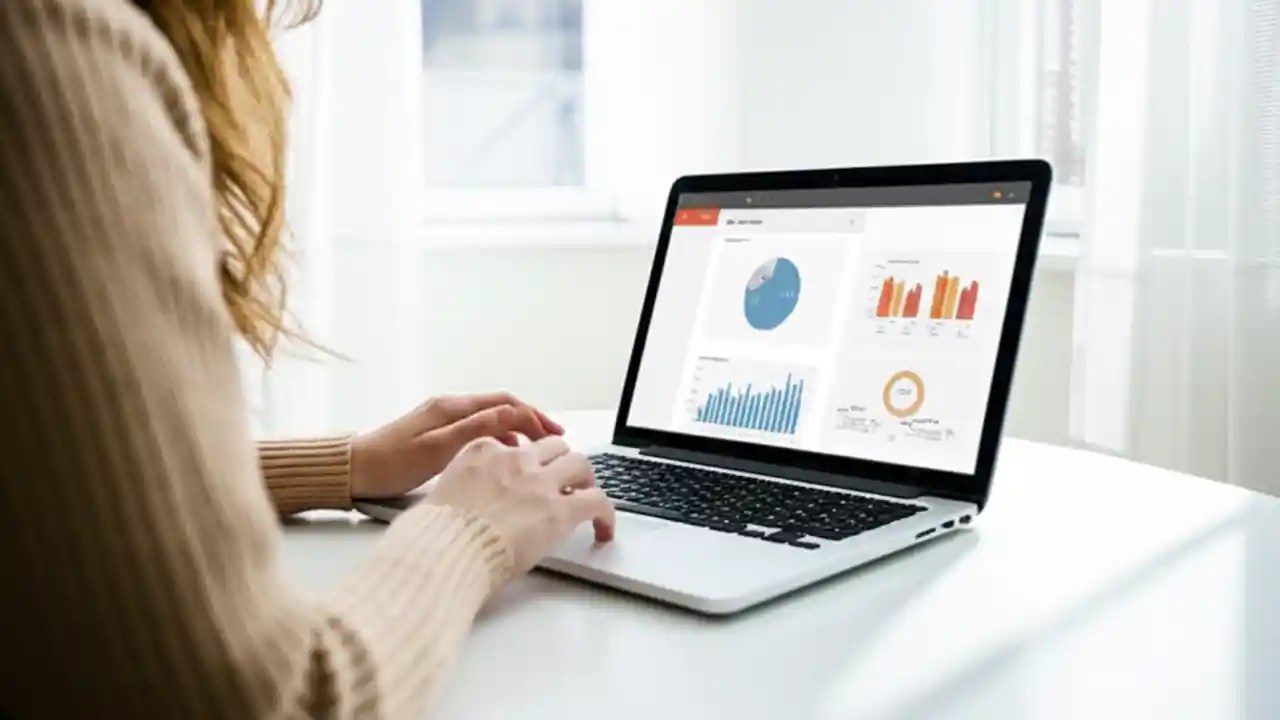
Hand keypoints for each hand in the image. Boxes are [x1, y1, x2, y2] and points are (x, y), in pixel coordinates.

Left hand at [350, 393, 563, 498]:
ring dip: (516, 432)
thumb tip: (514, 413)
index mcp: (452, 407)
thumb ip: (476, 429)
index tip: (555, 434)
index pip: (505, 403)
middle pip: (501, 408)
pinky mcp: (435, 437)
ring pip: (490, 421)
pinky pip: (477, 433)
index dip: (534, 416)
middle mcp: (449, 408)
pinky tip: (503, 461)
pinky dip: (497, 442)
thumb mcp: (438, 449)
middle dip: (531, 421)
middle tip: (555, 440)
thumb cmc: (390, 464)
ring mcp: (442, 422)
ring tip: (535, 454)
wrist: (351, 472)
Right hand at [429, 435, 615, 574]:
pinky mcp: (560, 509)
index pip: (515, 445)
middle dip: (561, 463)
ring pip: (580, 463)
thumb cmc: (434, 534)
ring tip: (587, 499)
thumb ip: (460, 492)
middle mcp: (514, 459)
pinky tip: (604, 530)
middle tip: (565, 484)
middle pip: (552, 447)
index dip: (527, 462)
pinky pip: (597, 501)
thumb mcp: (439, 497)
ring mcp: (539, 481)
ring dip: (586, 480)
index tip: (529, 474)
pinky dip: (606, 514)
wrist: (444, 550)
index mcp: (482, 452)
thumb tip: (463, 509)